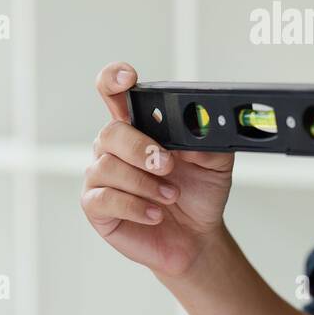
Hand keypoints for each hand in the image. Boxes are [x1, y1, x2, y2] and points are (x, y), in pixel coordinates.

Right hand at [82, 62, 233, 277]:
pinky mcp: (96, 207)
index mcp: (138, 127)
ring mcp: (101, 176)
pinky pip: (104, 199)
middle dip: (140, 148)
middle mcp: (114, 147)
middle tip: (168, 165)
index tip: (129, 78)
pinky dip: (134, 206)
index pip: (114, 92)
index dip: (114, 78)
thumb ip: (207, 140)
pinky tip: (155, 213)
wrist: (197, 237)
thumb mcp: (217, 163)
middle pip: (111, 132)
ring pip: (107, 167)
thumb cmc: (200, 193)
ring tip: (170, 196)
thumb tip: (198, 127)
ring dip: (145, 183)